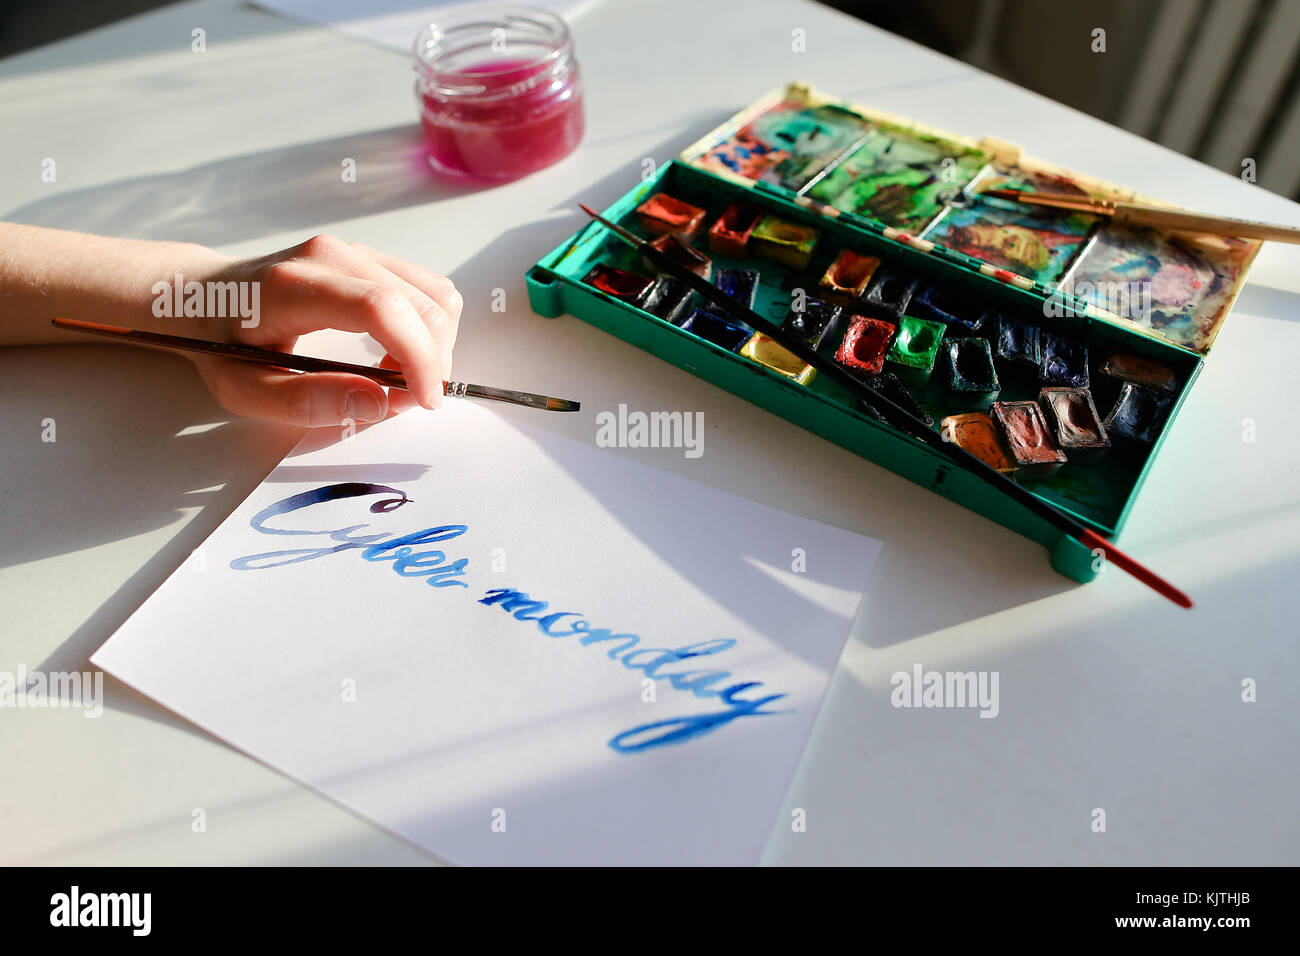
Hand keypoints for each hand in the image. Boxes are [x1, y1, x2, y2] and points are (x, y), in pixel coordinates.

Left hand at [190, 234, 461, 426]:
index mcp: (294, 285)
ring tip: (396, 376)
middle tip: (406, 400)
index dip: (417, 357)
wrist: (200, 293)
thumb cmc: (219, 343)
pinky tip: (397, 352)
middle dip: (432, 361)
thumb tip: (377, 402)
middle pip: (421, 303)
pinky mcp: (369, 257)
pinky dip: (428, 327)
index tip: (423, 400)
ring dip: (434, 345)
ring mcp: (354, 250)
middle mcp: (330, 254)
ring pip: (435, 295)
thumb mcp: (243, 389)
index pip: (382, 309)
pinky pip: (427, 288)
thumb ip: (305, 401)